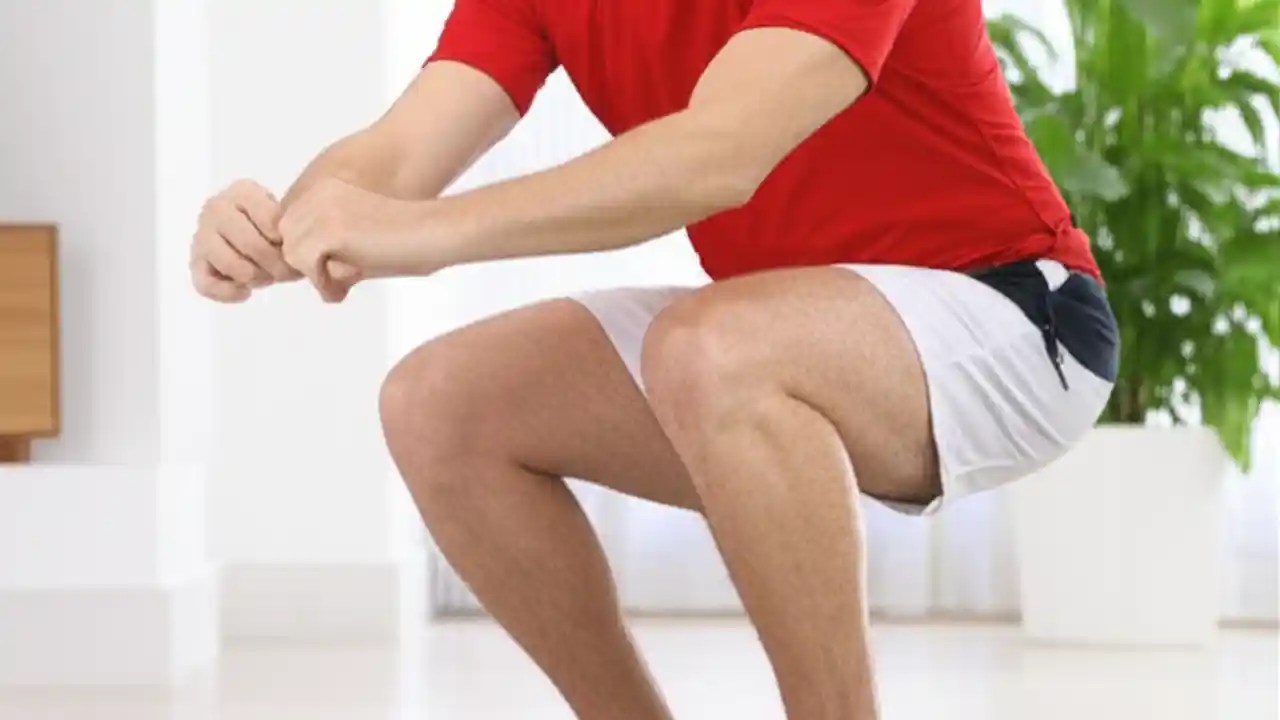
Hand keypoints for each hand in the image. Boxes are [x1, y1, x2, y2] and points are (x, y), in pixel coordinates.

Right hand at [191, 179, 299, 302]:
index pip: (270, 220)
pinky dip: (229, 293)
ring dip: (255, 278)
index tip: (294, 248)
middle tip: (288, 273)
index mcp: (243, 192)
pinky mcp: (195, 261)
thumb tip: (296, 253)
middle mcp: (217, 208)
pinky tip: (245, 292)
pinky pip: (207, 284)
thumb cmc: (273, 226)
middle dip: (276, 266)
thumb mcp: (286, 218)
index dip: (286, 241)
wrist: (250, 233)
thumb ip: (291, 229)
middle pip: (251, 244)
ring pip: (231, 264)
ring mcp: (202, 234)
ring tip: (267, 278)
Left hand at [279, 177, 429, 302]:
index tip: (331, 275)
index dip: (307, 254)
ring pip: (291, 253)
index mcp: (326, 189)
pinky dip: (321, 282)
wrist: (434, 232)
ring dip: (313, 275)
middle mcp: (320, 194)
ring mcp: (324, 210)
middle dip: (306, 265)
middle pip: (287, 239)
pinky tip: (345, 287)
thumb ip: (327, 246)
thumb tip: (296, 270)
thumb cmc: (407, 240)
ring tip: (341, 286)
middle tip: (335, 283)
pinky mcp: (332, 230)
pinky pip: (304, 265)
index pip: (292, 227)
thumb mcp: (357, 237)